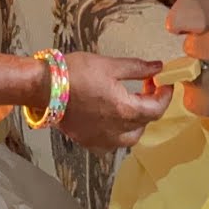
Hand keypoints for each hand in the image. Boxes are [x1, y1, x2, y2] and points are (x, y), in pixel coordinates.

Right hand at [56, 52, 172, 150]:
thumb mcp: (109, 65)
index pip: (157, 108)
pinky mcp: (89, 142)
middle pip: (146, 122)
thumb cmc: (75, 74)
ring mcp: (103, 139)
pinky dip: (119, 134)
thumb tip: (158, 67)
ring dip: (137, 122)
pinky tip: (113, 121)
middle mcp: (117, 130)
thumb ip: (137, 68)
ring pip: (131, 137)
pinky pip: (112, 144)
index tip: (164, 83)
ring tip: (131, 105)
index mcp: (126, 110)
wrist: (44, 89)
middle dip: (150, 104)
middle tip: (146, 87)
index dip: (165, 95)